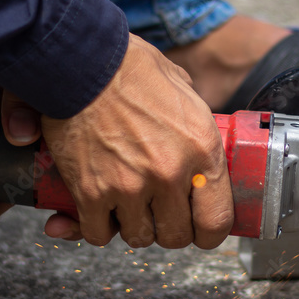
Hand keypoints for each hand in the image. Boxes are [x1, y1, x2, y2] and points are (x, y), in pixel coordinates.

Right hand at [40, 34, 233, 248]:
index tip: (198, 229)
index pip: (217, 220)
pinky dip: (96, 227)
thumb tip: (197, 146)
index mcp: (201, 148)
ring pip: (138, 238)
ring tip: (126, 205)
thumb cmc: (129, 68)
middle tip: (156, 212)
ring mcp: (130, 185)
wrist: (81, 60)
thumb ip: (193, 127)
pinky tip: (97, 210)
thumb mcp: (182, 91)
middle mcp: (170, 173)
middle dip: (166, 228)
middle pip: (176, 236)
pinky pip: (97, 234)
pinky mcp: (91, 191)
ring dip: (131, 226)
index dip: (207, 232)